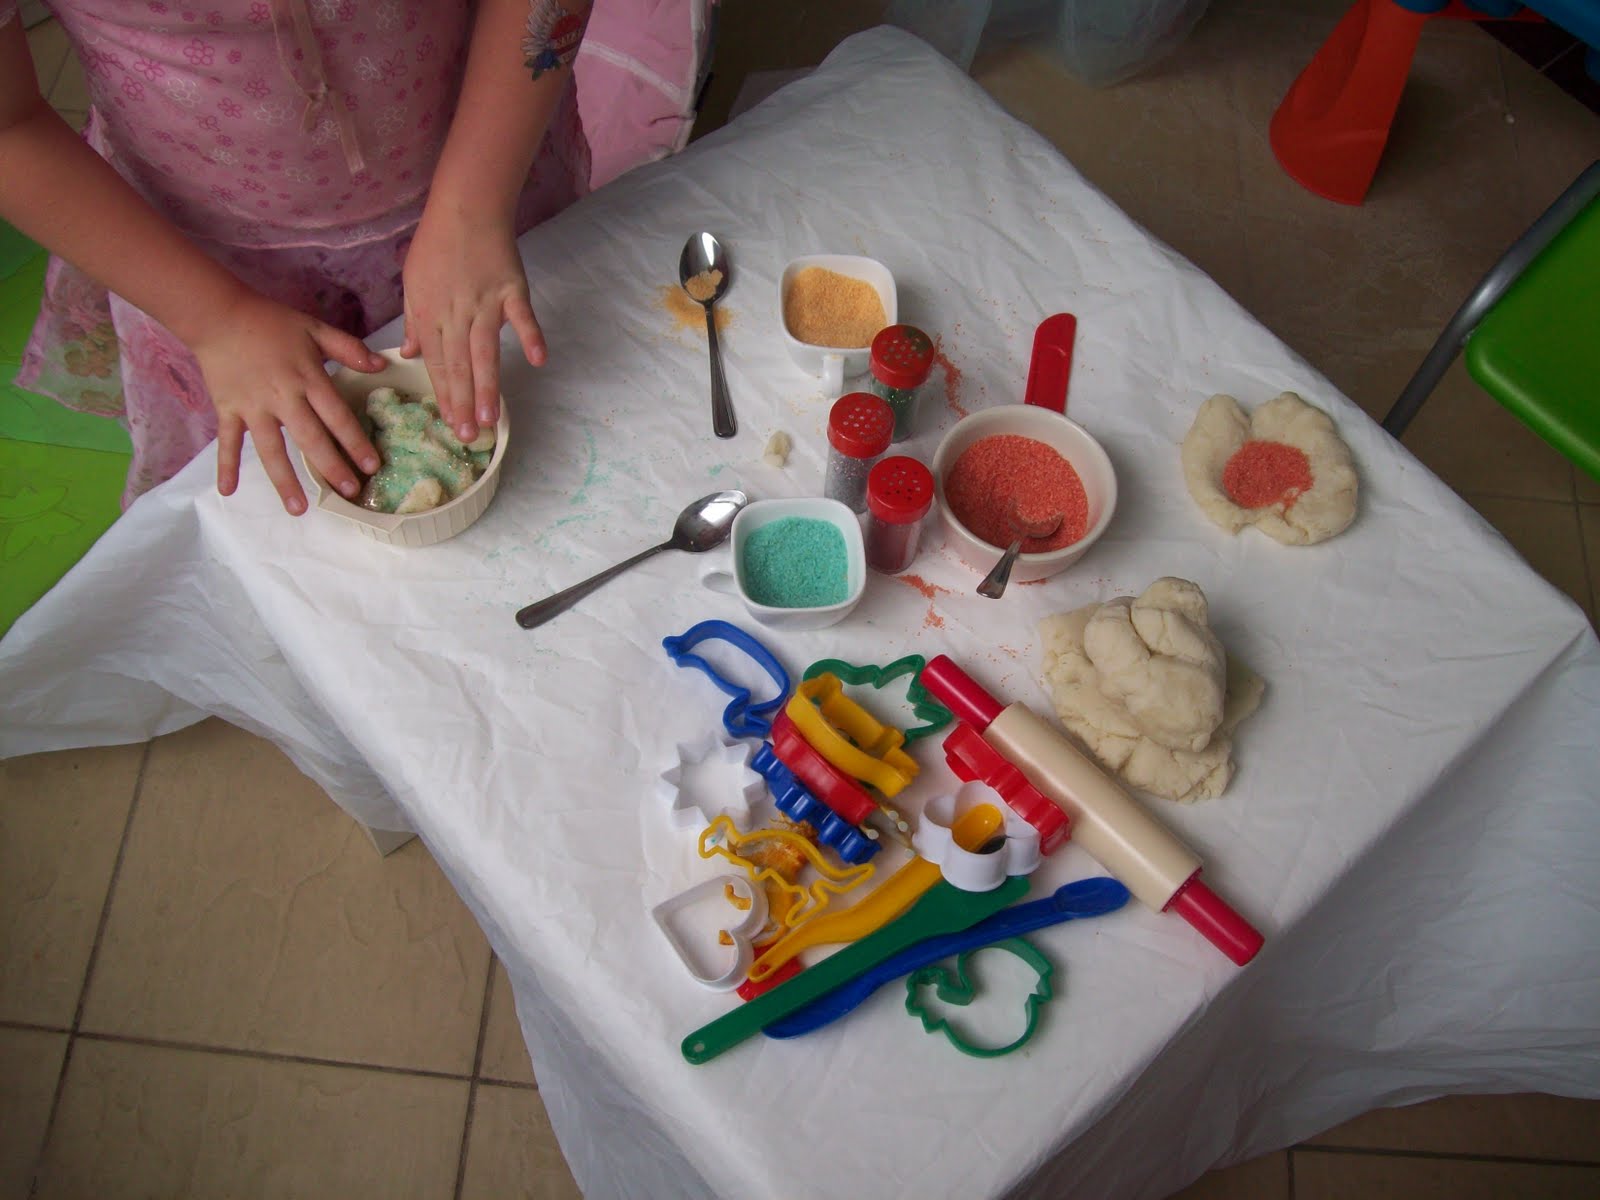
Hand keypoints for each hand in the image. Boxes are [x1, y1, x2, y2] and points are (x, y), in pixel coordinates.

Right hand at [189, 290, 384, 514]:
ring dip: (285, 480)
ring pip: (271, 449)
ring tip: (298, 509)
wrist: (218, 314)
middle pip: (310, 439)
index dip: (356, 442)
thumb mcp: (314, 328)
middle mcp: (282, 398)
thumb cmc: (271, 322)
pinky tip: (228, 491)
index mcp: (308, 378)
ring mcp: (253, 407)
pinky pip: (228, 442)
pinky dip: (225, 466)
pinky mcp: (228, 410)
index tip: (371, 466)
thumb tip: (382, 365)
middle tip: (349, 492)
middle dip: (331, 468)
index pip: (337, 416)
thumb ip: (348, 348)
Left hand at [399, 205, 544, 443]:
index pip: (438, 364)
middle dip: (462, 403)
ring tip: (490, 417)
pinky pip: (522, 317)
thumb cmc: (436, 245)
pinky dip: (530, 336)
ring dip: (487, 386)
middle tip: (466, 435)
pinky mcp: (513, 291)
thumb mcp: (412, 282)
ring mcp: (486, 304)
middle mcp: (456, 315)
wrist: (465, 208)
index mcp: (431, 315)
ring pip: (485, 352)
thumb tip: (411, 353)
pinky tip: (538, 360)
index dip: (444, 396)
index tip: (450, 425)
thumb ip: (415, 321)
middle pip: (460, 366)